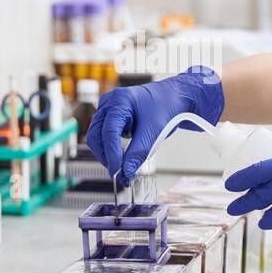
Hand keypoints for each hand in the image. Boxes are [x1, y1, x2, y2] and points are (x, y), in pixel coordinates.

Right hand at [86, 66, 224, 186]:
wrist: (174, 98)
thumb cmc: (166, 107)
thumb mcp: (154, 131)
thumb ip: (138, 153)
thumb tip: (126, 173)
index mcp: (120, 100)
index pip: (109, 132)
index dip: (112, 155)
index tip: (118, 173)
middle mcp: (109, 103)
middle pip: (96, 135)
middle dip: (106, 156)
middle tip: (120, 175)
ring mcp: (108, 109)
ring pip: (98, 137)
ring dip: (107, 154)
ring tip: (123, 168)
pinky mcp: (111, 117)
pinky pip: (104, 136)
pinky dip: (111, 148)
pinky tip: (123, 156)